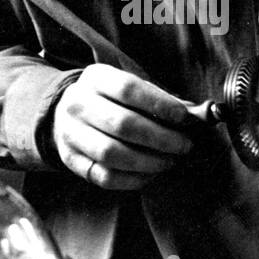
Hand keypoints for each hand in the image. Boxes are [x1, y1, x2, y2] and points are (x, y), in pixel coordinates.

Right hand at [52, 65, 194, 189]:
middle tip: (184, 146)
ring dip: (148, 161)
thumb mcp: (128, 87)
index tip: (184, 118)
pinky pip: (104, 177)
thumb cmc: (109, 99)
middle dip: (160, 138)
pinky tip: (150, 174)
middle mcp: (78, 104)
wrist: (65, 113)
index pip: (128, 89)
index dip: (160, 104)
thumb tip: (194, 115)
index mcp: (96, 79)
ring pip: (112, 153)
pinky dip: (132, 179)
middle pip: (122, 124)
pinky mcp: (70, 160)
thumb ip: (158, 98)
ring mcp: (70, 133)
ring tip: (170, 161)